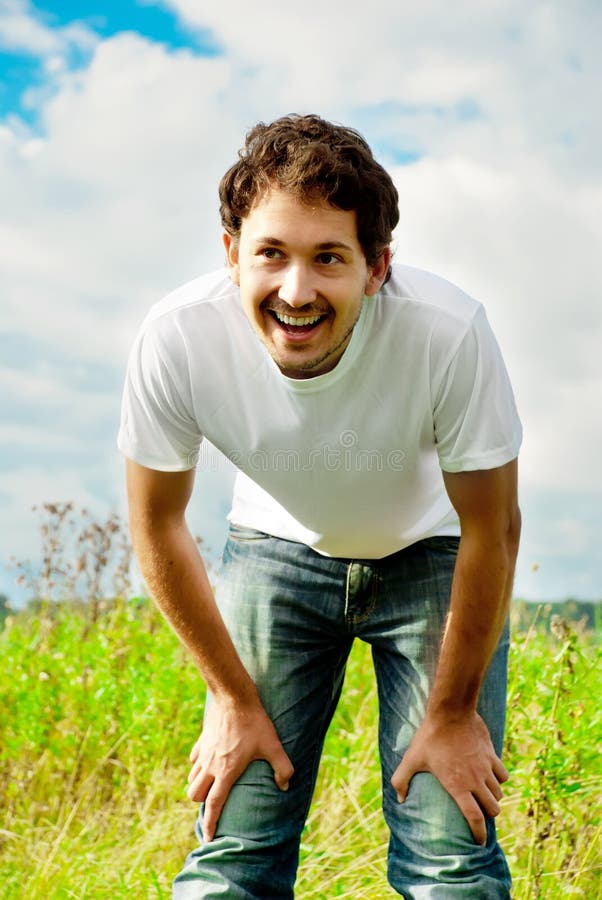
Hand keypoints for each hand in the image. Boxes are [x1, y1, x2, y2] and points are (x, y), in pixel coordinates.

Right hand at [187, 699, 293, 842]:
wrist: (234, 697)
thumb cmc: (255, 723)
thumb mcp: (273, 746)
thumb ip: (282, 768)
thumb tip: (285, 786)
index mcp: (226, 772)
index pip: (214, 805)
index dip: (211, 824)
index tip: (209, 838)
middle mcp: (210, 766)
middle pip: (195, 795)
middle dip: (202, 804)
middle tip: (214, 805)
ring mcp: (203, 753)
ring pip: (191, 778)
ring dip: (198, 786)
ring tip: (210, 787)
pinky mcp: (201, 741)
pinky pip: (194, 760)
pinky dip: (198, 766)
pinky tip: (208, 763)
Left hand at [391, 710, 507, 845]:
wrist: (451, 712)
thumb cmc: (430, 736)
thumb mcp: (411, 758)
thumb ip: (401, 780)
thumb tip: (400, 800)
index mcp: (458, 786)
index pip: (475, 819)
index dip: (479, 834)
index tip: (479, 842)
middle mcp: (476, 781)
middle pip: (492, 809)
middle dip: (488, 816)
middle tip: (480, 815)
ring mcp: (486, 768)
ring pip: (499, 793)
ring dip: (493, 799)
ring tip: (484, 798)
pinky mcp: (492, 756)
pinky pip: (503, 775)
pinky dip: (499, 780)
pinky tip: (492, 778)